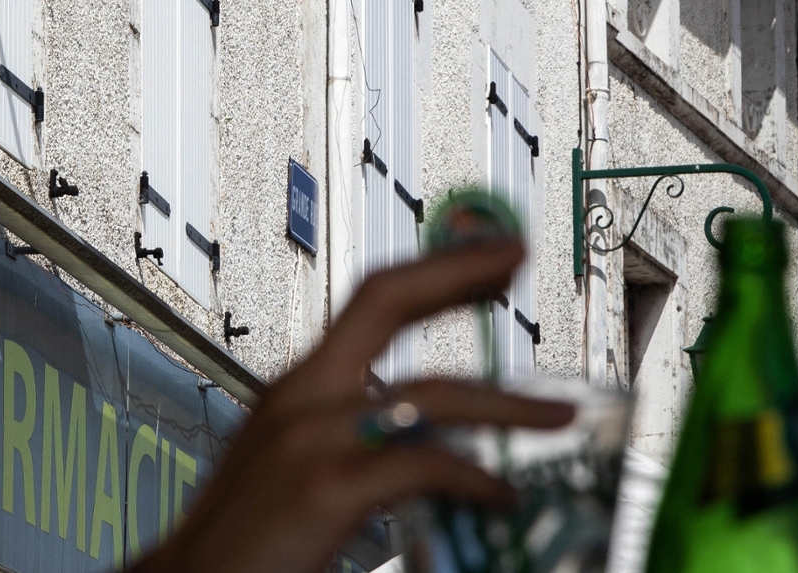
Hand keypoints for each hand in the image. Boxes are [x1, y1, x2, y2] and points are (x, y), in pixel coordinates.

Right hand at [138, 241, 574, 572]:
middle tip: (515, 255)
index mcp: (296, 390)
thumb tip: (428, 449)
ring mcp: (310, 437)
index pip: (369, 301)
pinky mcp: (323, 487)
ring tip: (557, 417)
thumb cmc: (240, 547)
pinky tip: (502, 494)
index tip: (484, 254)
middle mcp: (300, 397)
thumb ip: (353, 447)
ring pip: (429, 394)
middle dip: (457, 271)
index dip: (431, 268)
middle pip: (386, 301)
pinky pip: (422, 465)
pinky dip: (473, 476)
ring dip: (504, 402)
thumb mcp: (293, 470)